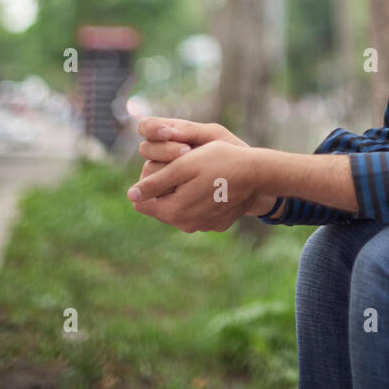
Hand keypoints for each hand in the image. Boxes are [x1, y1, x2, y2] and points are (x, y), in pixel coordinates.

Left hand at [136, 116, 278, 217]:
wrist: (257, 174)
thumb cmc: (220, 162)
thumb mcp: (184, 165)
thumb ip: (156, 182)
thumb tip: (131, 195)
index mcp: (174, 210)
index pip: (142, 203)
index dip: (149, 183)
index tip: (165, 167)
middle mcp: (186, 224)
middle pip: (161, 206)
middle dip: (166, 188)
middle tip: (185, 166)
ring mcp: (203, 226)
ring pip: (180, 209)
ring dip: (183, 193)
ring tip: (200, 174)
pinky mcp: (217, 224)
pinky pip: (198, 211)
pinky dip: (200, 199)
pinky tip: (213, 184)